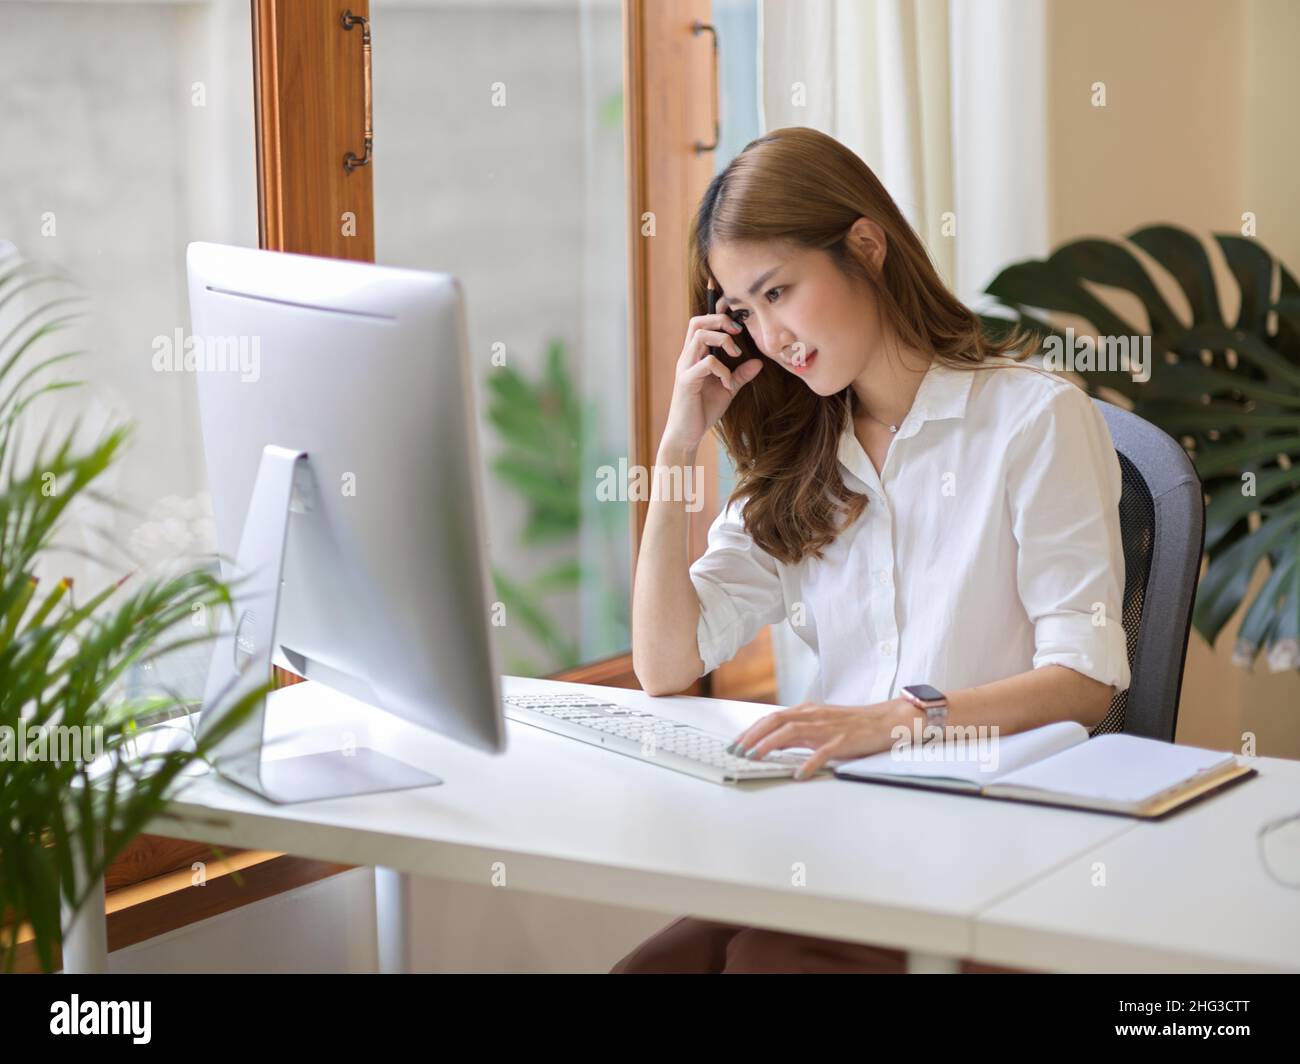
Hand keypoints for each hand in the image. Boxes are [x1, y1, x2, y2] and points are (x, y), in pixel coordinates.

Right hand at [659, 304, 764, 452]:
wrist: (687, 434)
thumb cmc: (703, 410)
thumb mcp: (728, 389)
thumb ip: (740, 375)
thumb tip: (758, 362)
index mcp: (695, 356)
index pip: (701, 324)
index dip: (716, 312)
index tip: (737, 317)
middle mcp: (687, 357)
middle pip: (697, 321)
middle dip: (720, 320)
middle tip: (738, 333)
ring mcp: (685, 368)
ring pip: (700, 336)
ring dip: (722, 340)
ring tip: (735, 355)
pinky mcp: (687, 381)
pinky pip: (707, 363)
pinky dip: (723, 369)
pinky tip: (728, 384)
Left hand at [726, 698, 916, 780]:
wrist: (885, 720)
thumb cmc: (852, 724)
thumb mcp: (820, 722)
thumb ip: (798, 730)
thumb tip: (773, 743)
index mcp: (807, 711)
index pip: (772, 718)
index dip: (751, 730)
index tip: (735, 743)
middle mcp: (813, 716)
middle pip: (775, 722)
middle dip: (752, 736)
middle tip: (736, 751)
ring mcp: (827, 728)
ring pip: (791, 732)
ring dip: (769, 745)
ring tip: (754, 757)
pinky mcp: (843, 741)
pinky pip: (822, 753)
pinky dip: (808, 763)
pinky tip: (798, 774)